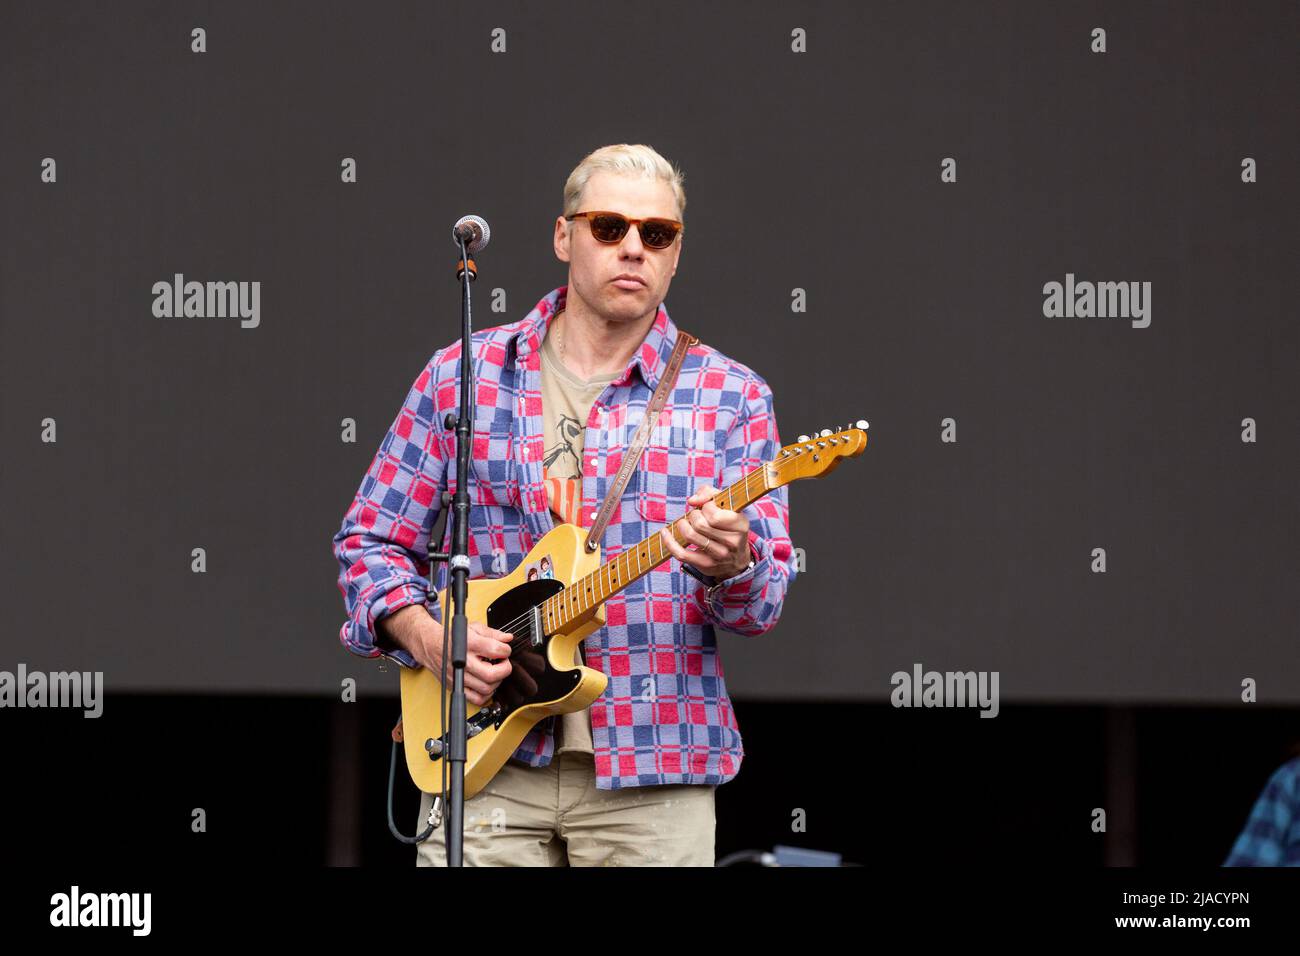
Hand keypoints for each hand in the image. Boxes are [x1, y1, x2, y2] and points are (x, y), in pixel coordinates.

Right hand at [389, 611, 513, 707]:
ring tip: (495, 672)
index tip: (505, 650)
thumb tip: (508, 639)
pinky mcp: (456, 686)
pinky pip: (476, 699)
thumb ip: (492, 633)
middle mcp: (463, 662)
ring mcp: (459, 676)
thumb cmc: (451, 637)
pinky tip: (487, 684)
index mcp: (469, 644)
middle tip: (503, 663)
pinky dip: (486, 695)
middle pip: (492, 674)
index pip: (496, 650)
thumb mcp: (472, 628)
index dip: (506, 650)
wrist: (430, 645)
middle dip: (504, 669)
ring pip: (486, 689)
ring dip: (496, 682)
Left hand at [658, 485, 752, 580]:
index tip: (707, 508)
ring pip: (691, 536)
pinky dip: (669, 542)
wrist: (737, 559)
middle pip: (700, 524)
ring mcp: (719, 556)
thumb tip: (691, 500)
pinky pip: (681, 554)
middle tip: (696, 516)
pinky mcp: (705, 565)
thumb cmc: (729, 525)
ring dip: (682, 525)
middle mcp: (732, 542)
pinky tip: (665, 533)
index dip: (705, 506)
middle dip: (693, 515)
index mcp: (740, 525)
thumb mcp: (728, 506)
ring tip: (685, 523)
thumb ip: (710, 493)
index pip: (714, 514)